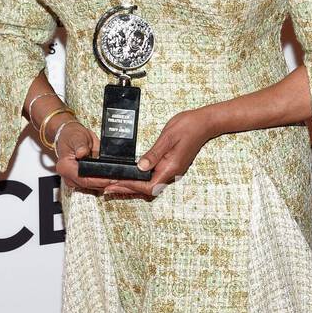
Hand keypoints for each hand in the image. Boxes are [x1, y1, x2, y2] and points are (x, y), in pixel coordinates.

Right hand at [53, 119, 117, 195]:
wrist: (70, 136)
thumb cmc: (72, 136)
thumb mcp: (77, 137)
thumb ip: (80, 145)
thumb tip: (82, 153)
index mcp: (65, 166)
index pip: (83, 179)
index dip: (99, 181)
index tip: (110, 179)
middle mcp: (68, 175)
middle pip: (88, 185)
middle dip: (104, 183)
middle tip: (118, 179)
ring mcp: (74, 179)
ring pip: (91, 187)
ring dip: (104, 184)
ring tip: (116, 178)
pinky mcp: (79, 180)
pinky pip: (92, 184)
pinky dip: (101, 182)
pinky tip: (109, 177)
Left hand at [100, 107, 215, 198]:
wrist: (205, 123)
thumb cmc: (189, 126)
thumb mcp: (168, 137)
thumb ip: (154, 153)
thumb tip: (140, 167)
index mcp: (171, 167)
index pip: (148, 185)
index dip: (129, 186)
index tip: (114, 184)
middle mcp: (172, 172)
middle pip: (146, 189)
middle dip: (126, 189)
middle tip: (106, 188)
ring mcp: (172, 170)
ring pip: (149, 185)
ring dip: (131, 186)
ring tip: (113, 184)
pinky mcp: (170, 166)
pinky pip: (152, 178)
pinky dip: (139, 180)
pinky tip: (130, 176)